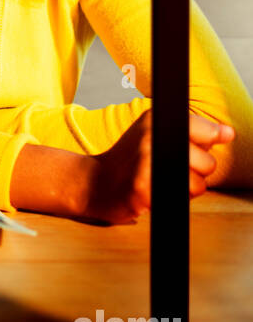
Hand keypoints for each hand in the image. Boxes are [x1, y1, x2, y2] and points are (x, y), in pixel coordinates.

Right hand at [83, 110, 234, 224]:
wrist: (93, 183)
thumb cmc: (129, 162)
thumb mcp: (153, 136)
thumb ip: (192, 134)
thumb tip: (228, 132)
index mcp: (154, 120)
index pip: (206, 130)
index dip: (207, 144)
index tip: (197, 149)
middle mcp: (150, 136)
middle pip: (208, 162)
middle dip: (197, 173)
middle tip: (170, 171)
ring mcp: (146, 161)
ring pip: (199, 185)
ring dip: (187, 191)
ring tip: (163, 183)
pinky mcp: (144, 187)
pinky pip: (182, 200)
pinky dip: (173, 201)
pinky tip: (155, 194)